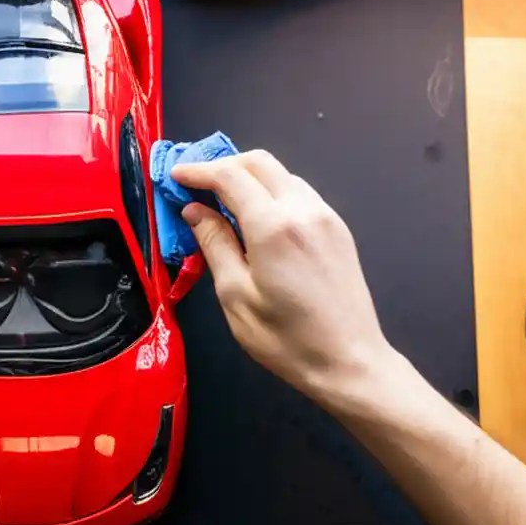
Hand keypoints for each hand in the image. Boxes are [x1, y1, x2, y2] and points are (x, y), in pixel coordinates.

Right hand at [171, 150, 398, 401]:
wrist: (350, 362)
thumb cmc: (286, 340)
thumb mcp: (236, 296)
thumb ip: (215, 245)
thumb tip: (195, 211)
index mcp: (273, 226)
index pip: (230, 176)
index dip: (198, 171)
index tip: (176, 176)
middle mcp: (304, 210)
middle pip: (259, 162)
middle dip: (224, 165)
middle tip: (196, 185)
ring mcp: (326, 217)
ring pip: (282, 175)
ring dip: (250, 178)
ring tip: (224, 203)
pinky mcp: (338, 229)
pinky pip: (299, 194)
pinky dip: (272, 193)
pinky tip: (257, 218)